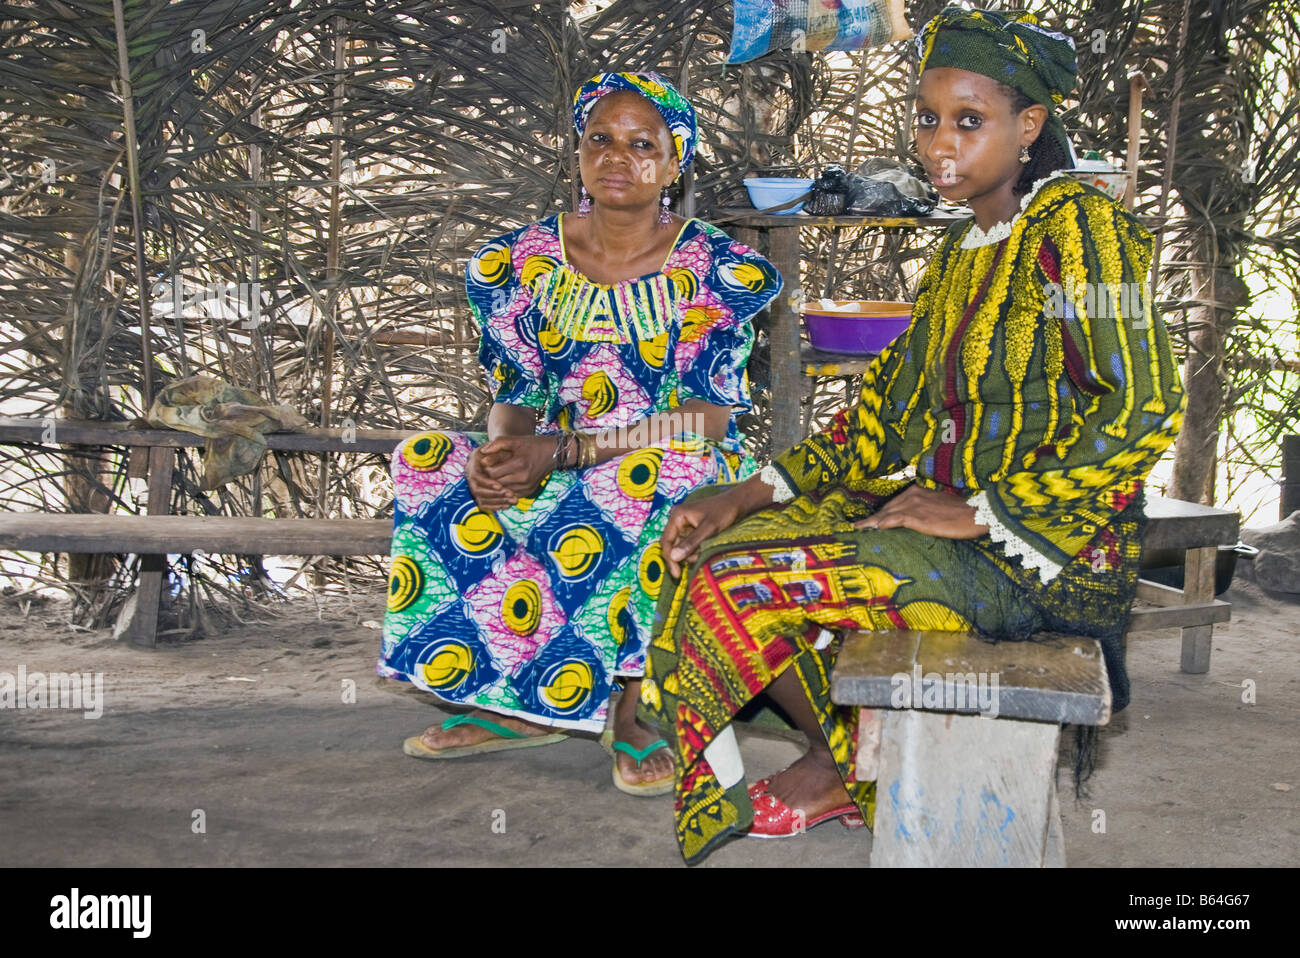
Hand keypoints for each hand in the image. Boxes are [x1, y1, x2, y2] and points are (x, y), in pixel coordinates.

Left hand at [467, 435, 553, 510]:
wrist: (554, 454)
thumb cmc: (533, 445)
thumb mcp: (516, 440)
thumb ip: (498, 444)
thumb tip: (483, 453)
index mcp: (519, 464)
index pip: (492, 473)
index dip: (485, 469)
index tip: (484, 463)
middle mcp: (523, 478)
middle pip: (496, 483)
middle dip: (489, 477)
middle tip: (486, 470)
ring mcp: (527, 487)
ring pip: (502, 490)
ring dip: (496, 484)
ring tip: (494, 474)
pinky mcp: (529, 492)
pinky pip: (511, 493)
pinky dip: (506, 488)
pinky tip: (504, 480)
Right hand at [660, 489, 745, 578]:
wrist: (737, 503)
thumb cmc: (724, 512)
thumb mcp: (709, 529)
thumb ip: (691, 542)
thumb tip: (673, 557)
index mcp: (677, 516)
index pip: (667, 541)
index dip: (670, 558)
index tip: (677, 574)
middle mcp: (678, 519)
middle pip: (671, 544)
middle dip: (681, 556)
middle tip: (691, 566)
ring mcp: (685, 525)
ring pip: (681, 546)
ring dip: (690, 554)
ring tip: (704, 551)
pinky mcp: (692, 529)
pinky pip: (688, 544)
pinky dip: (695, 550)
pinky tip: (705, 547)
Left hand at [852, 484, 988, 538]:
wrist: (975, 514)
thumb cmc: (961, 513)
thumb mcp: (938, 507)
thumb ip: (924, 510)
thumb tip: (915, 520)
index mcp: (917, 491)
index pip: (893, 503)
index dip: (880, 512)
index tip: (868, 519)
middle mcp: (913, 495)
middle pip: (887, 508)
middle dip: (872, 518)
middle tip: (857, 526)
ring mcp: (914, 505)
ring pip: (886, 513)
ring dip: (871, 522)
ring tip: (858, 529)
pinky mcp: (918, 516)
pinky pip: (894, 520)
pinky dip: (881, 524)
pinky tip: (872, 528)